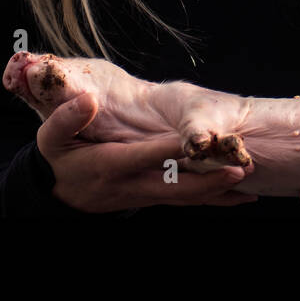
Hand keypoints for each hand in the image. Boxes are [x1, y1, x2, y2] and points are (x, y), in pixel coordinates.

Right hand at [38, 92, 258, 212]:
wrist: (59, 195)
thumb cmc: (59, 158)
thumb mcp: (51, 139)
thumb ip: (67, 118)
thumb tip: (88, 99)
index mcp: (109, 166)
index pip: (143, 157)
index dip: (169, 151)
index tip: (196, 143)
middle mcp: (131, 185)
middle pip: (174, 187)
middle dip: (207, 181)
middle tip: (239, 169)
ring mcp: (144, 195)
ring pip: (184, 198)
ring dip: (216, 192)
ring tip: (248, 183)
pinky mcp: (153, 197)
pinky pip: (186, 201)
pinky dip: (212, 199)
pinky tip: (239, 196)